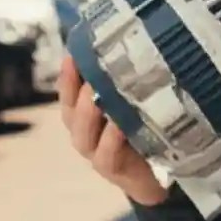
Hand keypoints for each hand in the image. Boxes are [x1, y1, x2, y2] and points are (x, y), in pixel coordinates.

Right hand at [58, 56, 168, 205]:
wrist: (154, 175)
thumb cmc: (140, 131)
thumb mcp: (131, 103)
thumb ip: (124, 82)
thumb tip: (131, 44)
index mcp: (83, 115)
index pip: (68, 93)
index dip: (67, 75)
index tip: (72, 54)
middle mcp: (83, 133)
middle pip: (71, 111)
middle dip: (75, 90)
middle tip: (86, 70)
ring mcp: (95, 153)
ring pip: (83, 133)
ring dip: (89, 112)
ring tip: (96, 93)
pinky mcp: (111, 169)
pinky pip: (107, 154)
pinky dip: (111, 139)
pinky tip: (119, 126)